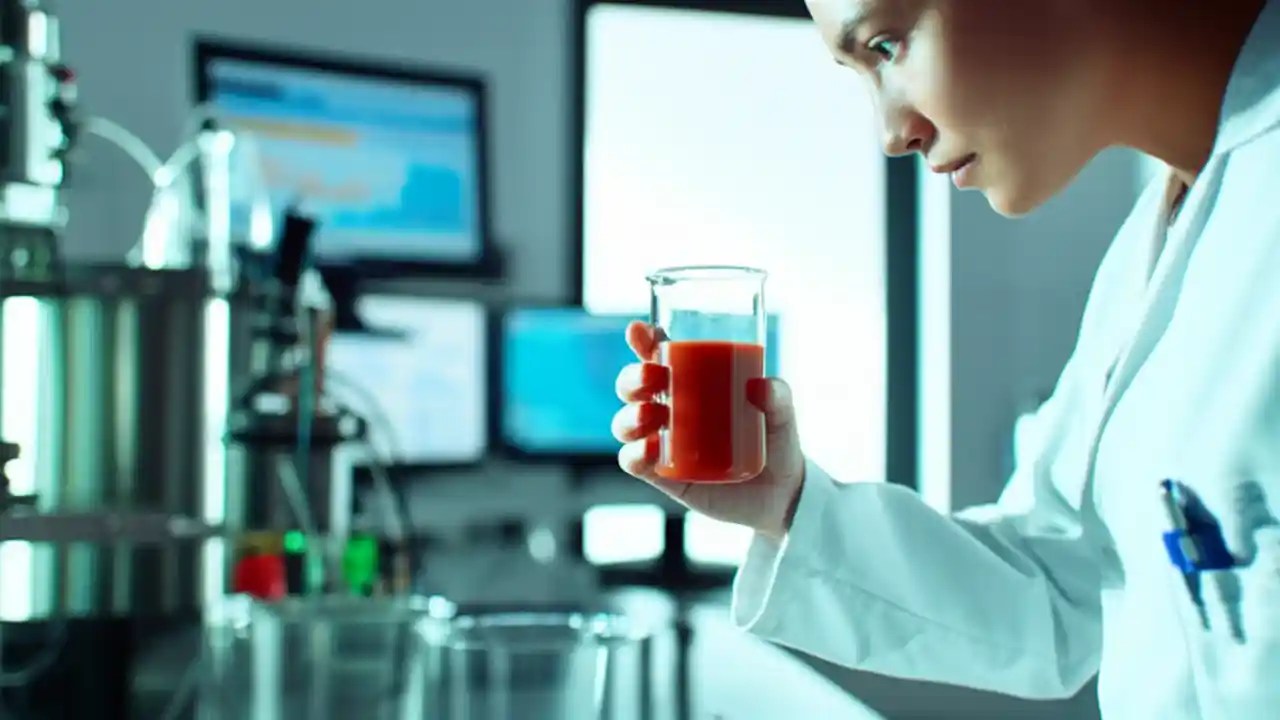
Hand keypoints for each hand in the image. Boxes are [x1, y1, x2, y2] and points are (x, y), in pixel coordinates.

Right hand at [612, 321, 805, 541]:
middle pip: (634, 387)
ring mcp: (664, 443)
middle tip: (652, 377)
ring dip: (629, 416)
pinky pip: (635, 463)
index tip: (639, 331)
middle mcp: (670, 410)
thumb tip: (761, 384)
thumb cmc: (775, 443)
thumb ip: (779, 397)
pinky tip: (648, 450)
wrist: (780, 495)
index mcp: (691, 383)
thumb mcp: (782, 416)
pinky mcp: (664, 476)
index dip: (643, 340)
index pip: (658, 355)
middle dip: (632, 378)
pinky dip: (633, 455)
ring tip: (651, 417)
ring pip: (627, 423)